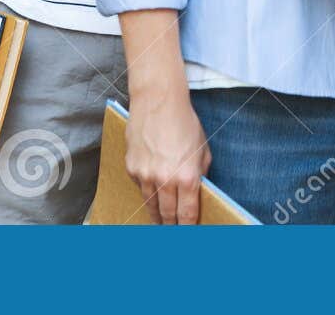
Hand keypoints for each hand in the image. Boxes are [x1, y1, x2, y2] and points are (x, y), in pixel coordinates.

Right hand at [125, 86, 211, 224]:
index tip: (188, 234)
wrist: (158, 102)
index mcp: (187, 177)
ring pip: (151, 204)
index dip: (187, 228)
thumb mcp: (202, 149)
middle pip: (167, 215)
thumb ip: (200, 173)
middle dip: (171, 226)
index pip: (187, 214)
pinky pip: (141, 187)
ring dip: (157, 215)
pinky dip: (147, 191)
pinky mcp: (132, 168)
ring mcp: (145, 176)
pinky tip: (152, 192)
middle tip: (173, 233)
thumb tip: (197, 191)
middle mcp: (165, 180)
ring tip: (160, 222)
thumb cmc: (184, 122)